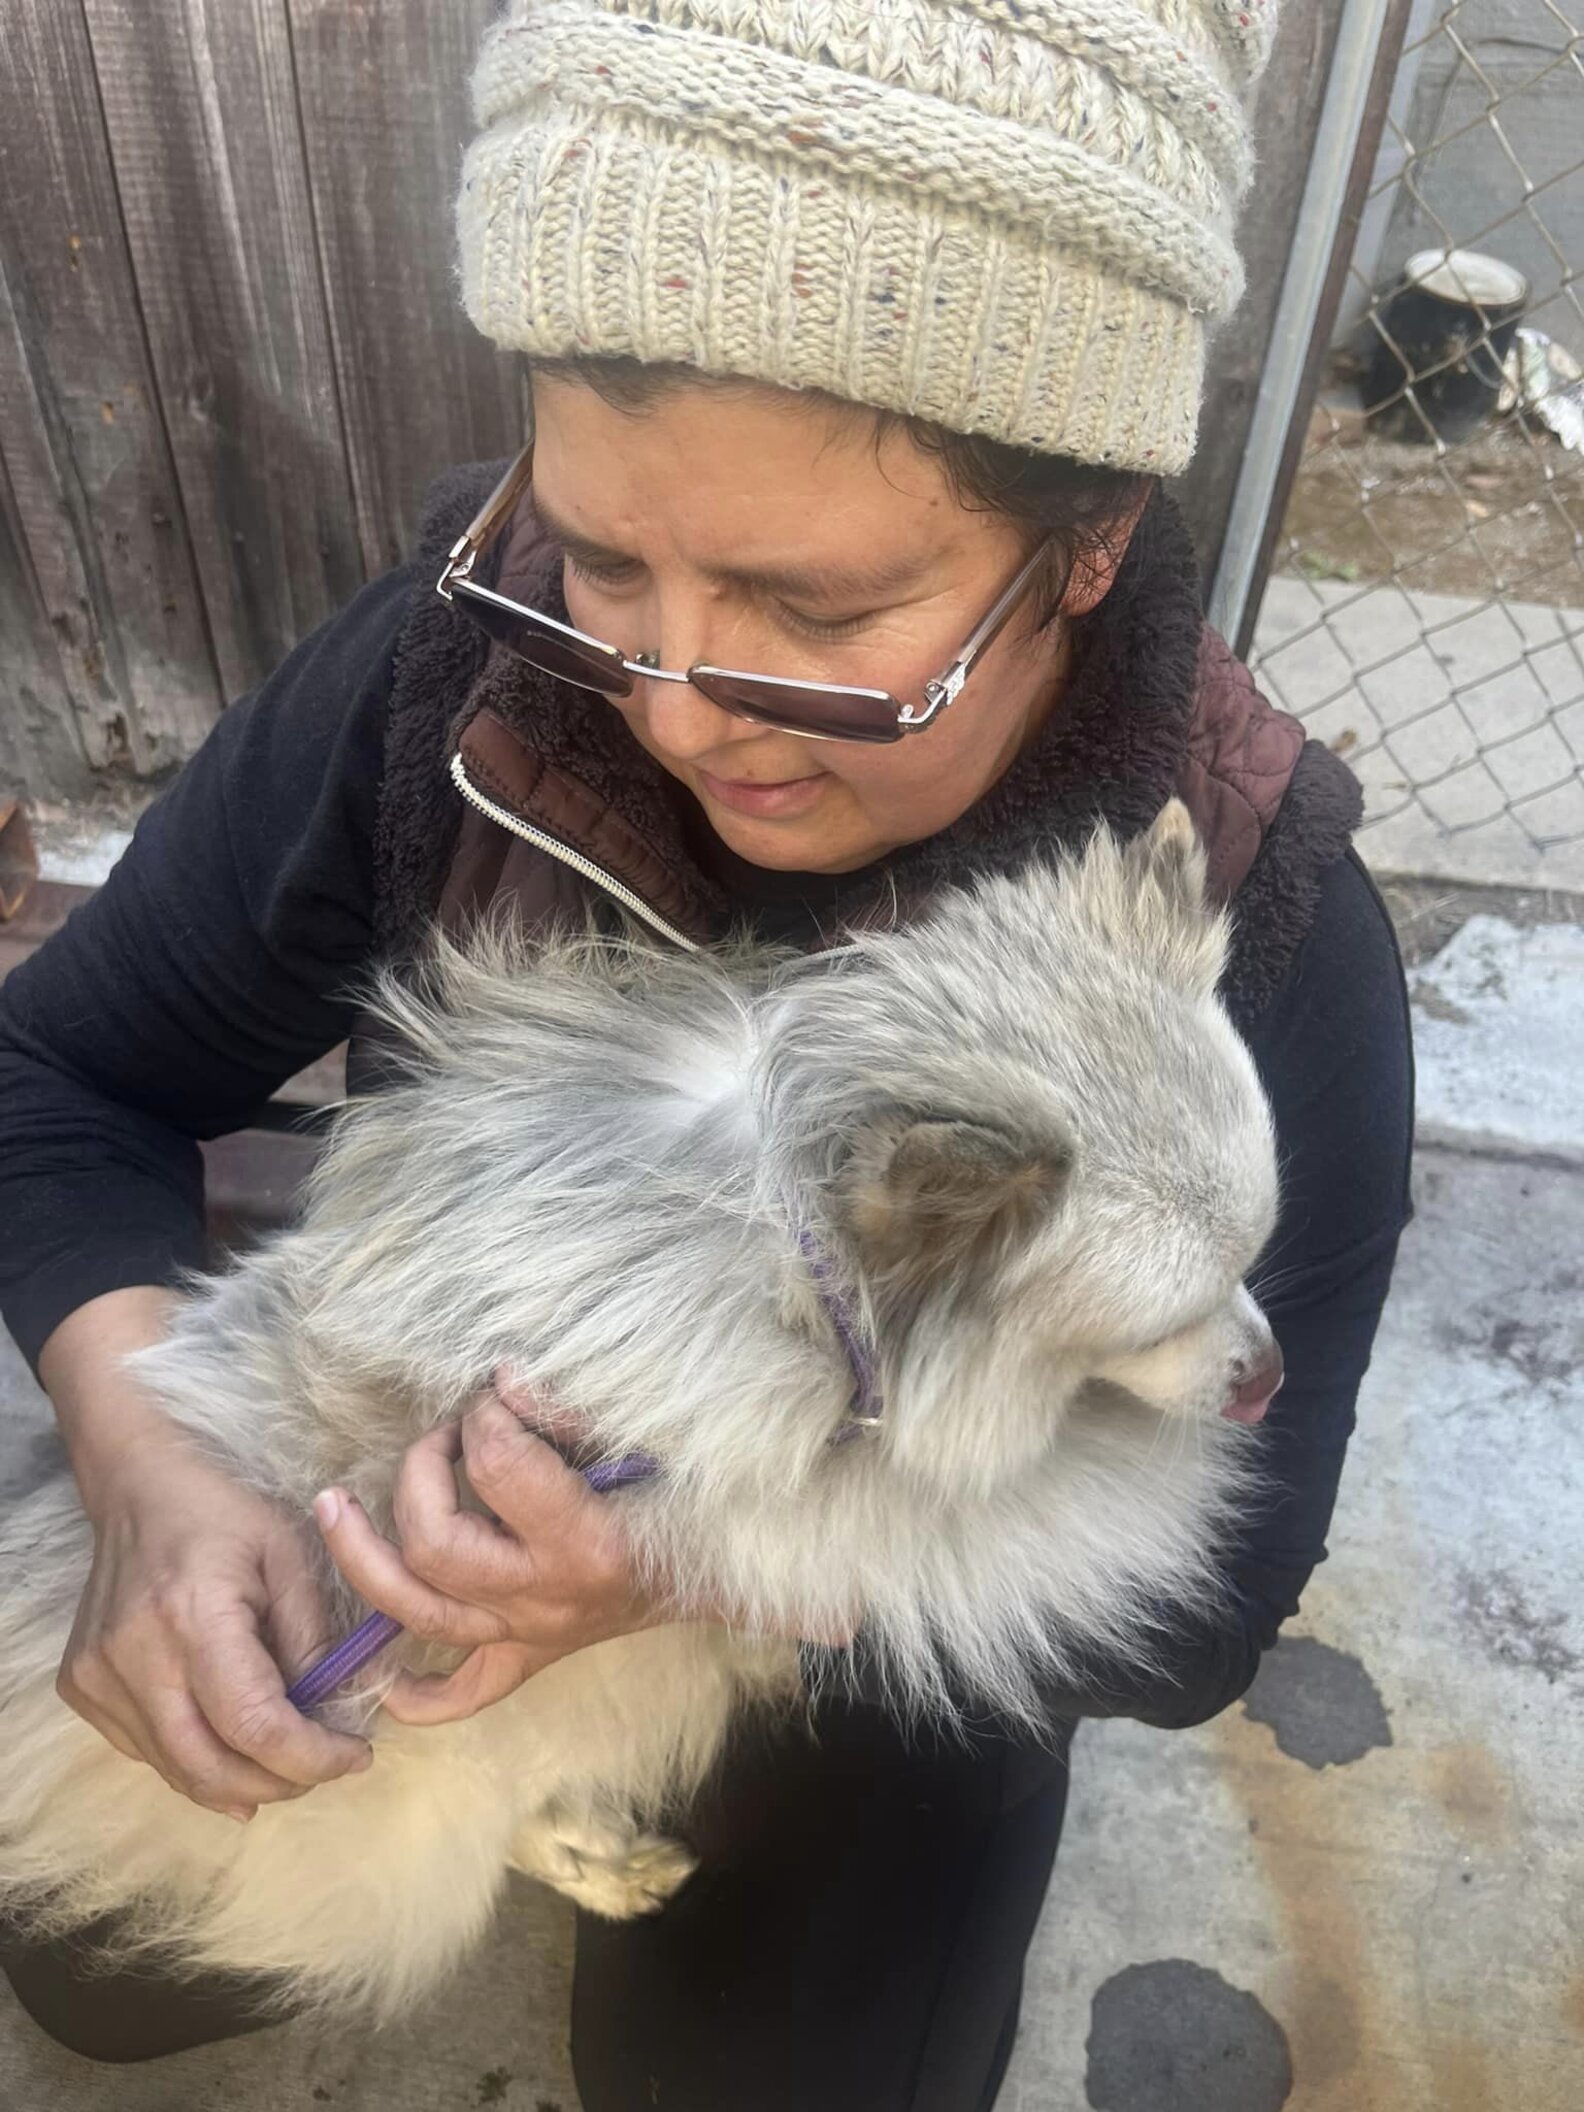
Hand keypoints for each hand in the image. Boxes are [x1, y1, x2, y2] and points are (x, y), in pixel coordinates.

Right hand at [60, 1435, 373, 1818]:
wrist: (138, 1490)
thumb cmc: (223, 1515)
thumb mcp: (290, 1557)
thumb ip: (314, 1639)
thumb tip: (337, 1714)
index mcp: (193, 1617)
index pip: (255, 1725)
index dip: (312, 1757)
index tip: (356, 1755)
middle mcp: (134, 1658)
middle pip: (212, 1767)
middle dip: (281, 1782)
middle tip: (325, 1765)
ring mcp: (98, 1679)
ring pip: (178, 1771)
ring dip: (241, 1782)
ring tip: (287, 1761)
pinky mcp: (82, 1690)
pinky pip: (149, 1753)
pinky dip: (198, 1763)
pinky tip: (234, 1746)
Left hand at [314, 1389, 662, 1726]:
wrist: (726, 1567)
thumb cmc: (687, 1492)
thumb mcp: (639, 1439)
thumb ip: (567, 1410)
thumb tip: (500, 1379)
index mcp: (584, 1540)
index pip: (498, 1466)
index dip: (483, 1416)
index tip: (493, 1395)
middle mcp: (548, 1597)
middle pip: (437, 1544)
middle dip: (421, 1472)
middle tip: (444, 1434)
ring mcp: (532, 1634)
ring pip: (421, 1612)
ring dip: (365, 1559)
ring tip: (333, 1507)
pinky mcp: (530, 1656)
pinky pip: (465, 1693)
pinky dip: (420, 1693)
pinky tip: (387, 1677)